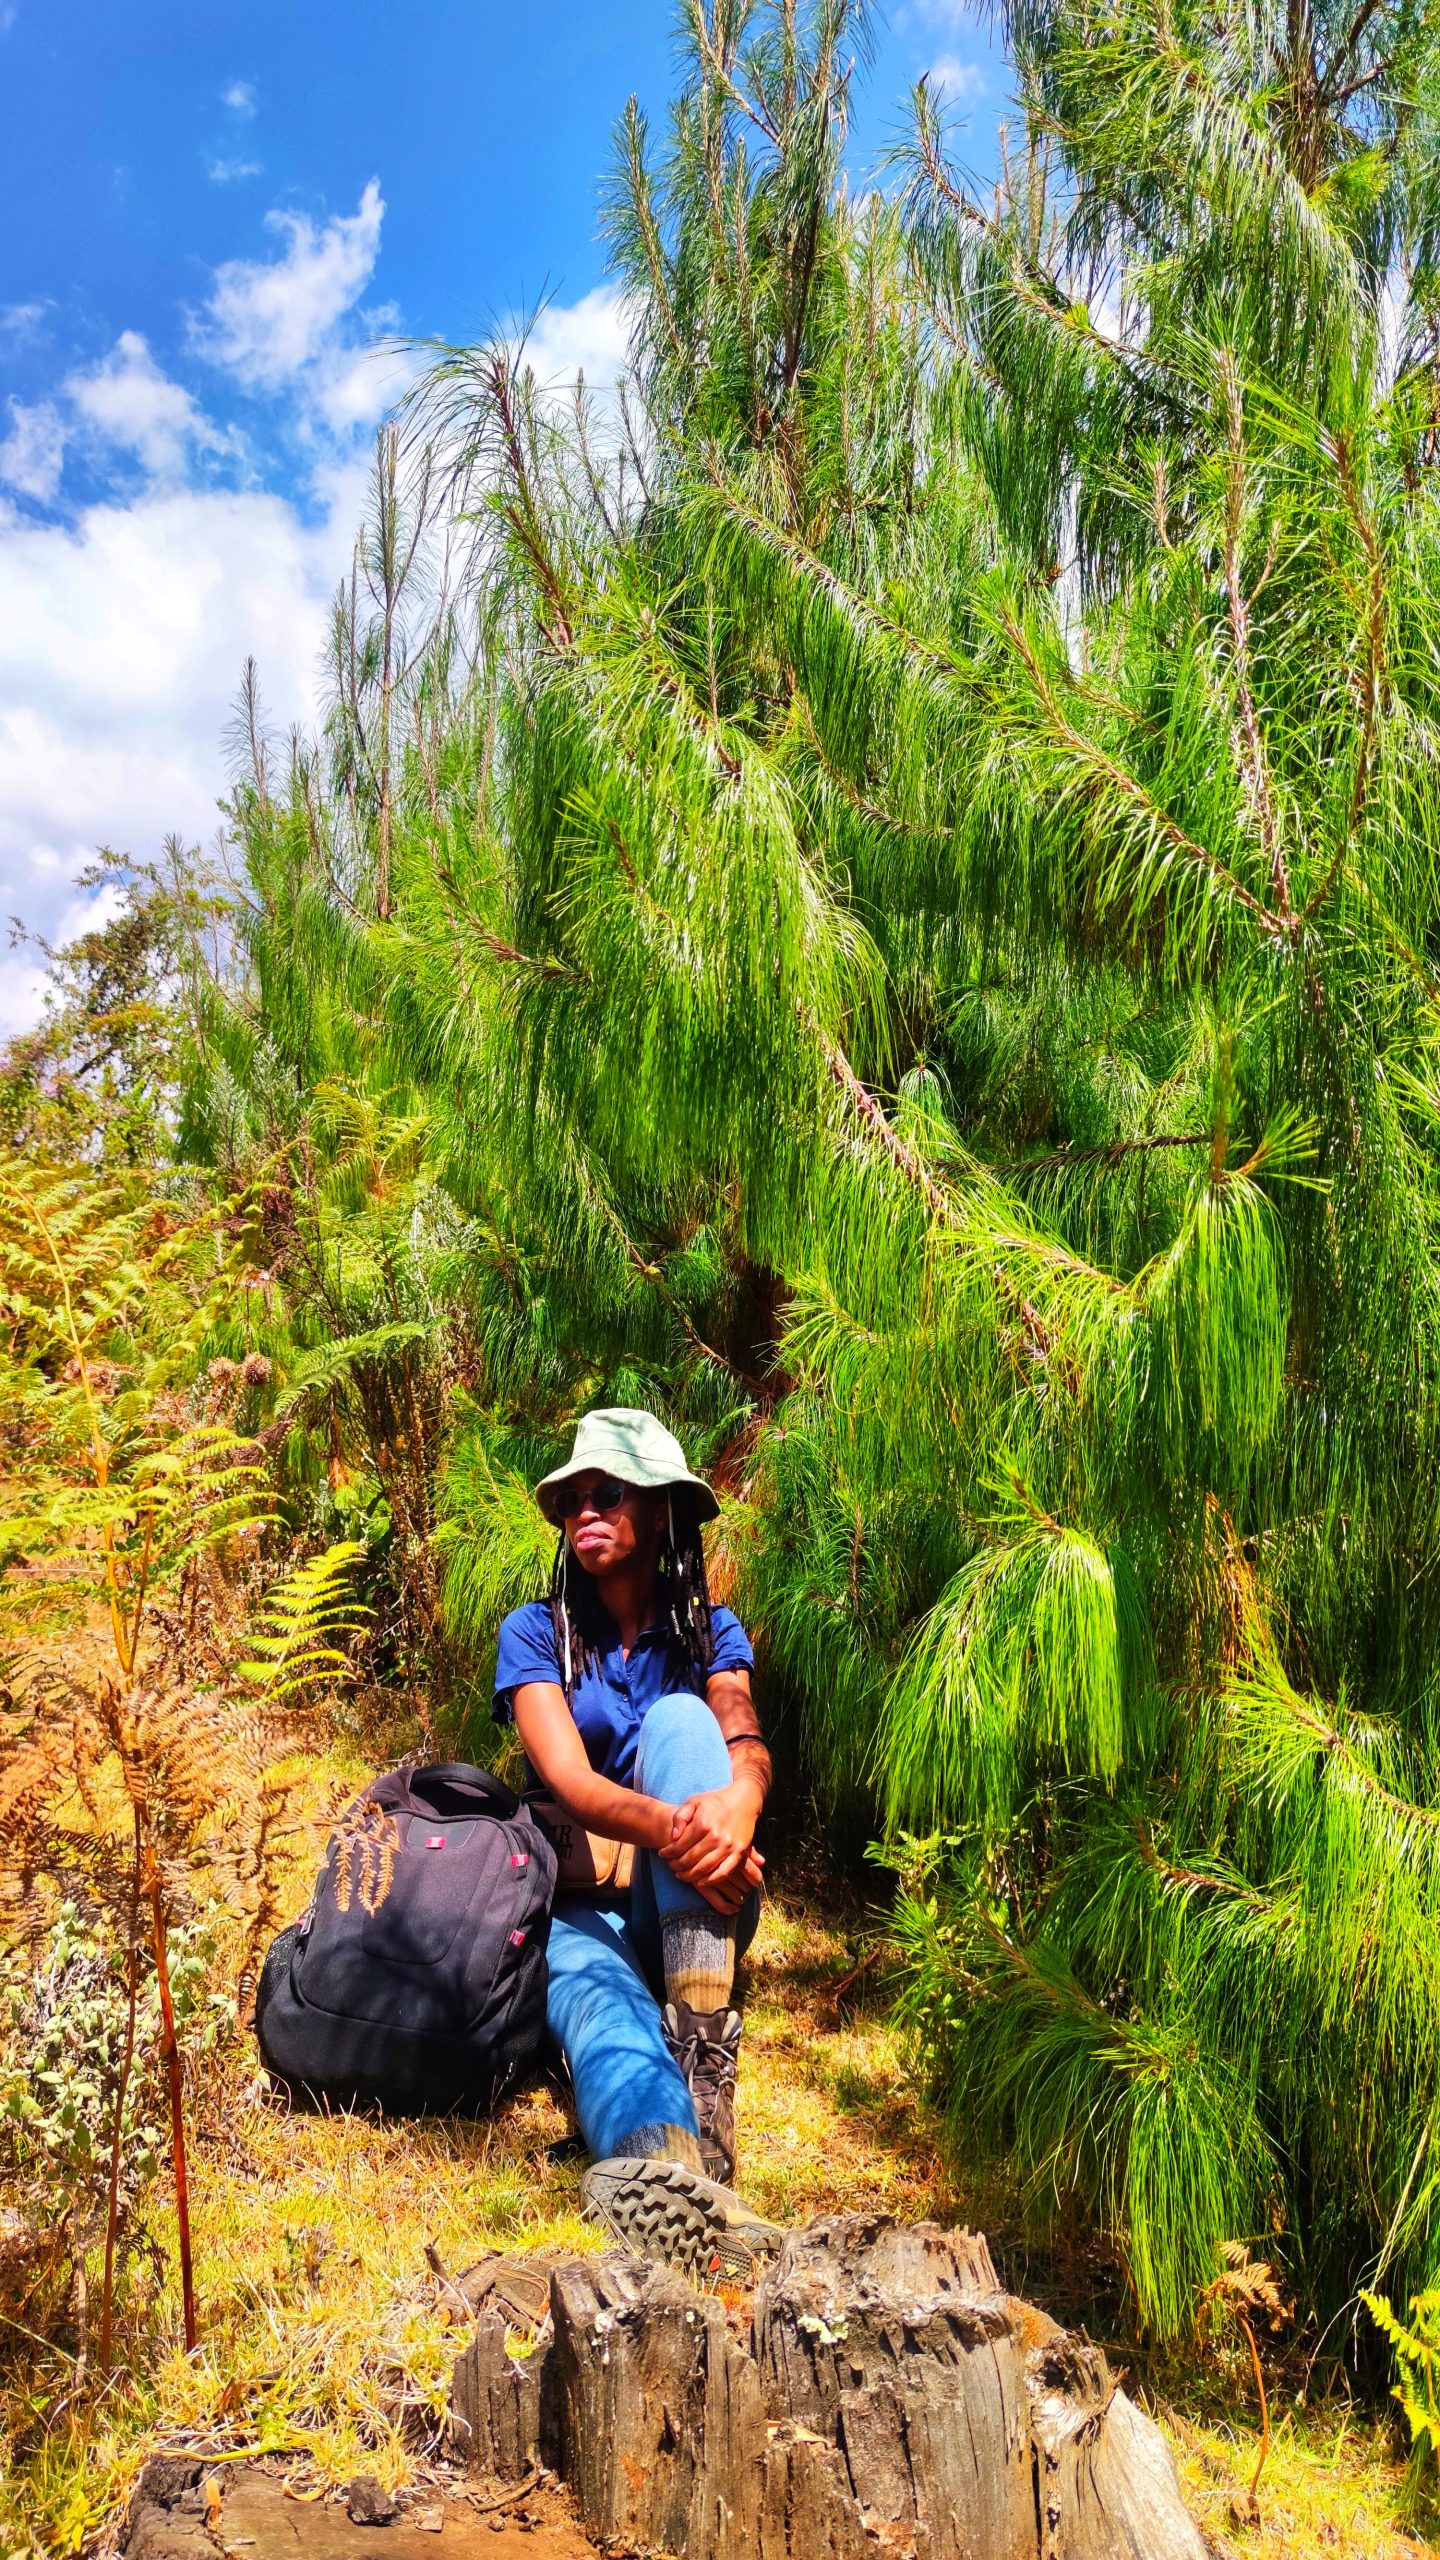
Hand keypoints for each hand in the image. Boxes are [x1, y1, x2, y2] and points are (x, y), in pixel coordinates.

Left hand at [660, 1782, 763, 1912]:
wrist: (744, 1800)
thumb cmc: (715, 1801)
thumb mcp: (694, 1801)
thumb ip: (680, 1817)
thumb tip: (673, 1837)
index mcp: (703, 1823)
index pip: (679, 1846)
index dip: (667, 1853)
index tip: (662, 1854)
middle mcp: (716, 1836)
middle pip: (689, 1860)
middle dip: (676, 1866)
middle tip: (670, 1866)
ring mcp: (728, 1846)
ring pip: (704, 1869)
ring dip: (689, 1876)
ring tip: (681, 1875)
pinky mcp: (739, 1853)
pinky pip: (723, 1873)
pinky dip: (710, 1881)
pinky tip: (700, 1881)